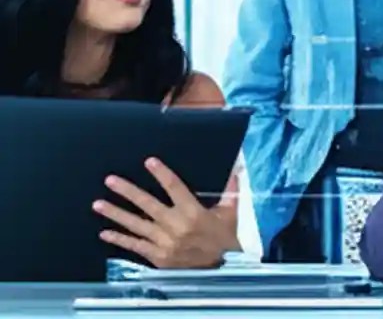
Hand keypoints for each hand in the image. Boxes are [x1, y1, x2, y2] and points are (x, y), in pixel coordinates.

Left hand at [94, 158, 238, 267]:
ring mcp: (164, 242)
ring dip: (116, 214)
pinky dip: (120, 239)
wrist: (222, 269)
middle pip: (148, 204)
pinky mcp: (158, 256)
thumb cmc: (226, 237)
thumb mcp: (231, 213)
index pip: (175, 188)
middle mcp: (176, 225)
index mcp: (194, 212)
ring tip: (98, 204)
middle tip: (110, 180)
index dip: (162, 174)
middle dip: (128, 191)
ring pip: (136, 225)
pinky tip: (104, 233)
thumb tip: (237, 168)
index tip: (149, 161)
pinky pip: (135, 245)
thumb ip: (230, 190)